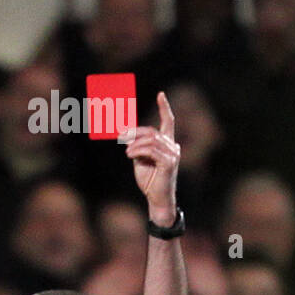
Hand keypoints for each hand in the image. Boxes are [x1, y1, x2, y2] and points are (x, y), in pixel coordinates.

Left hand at [126, 91, 180, 221]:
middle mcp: (173, 146)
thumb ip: (137, 148)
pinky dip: (138, 151)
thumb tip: (128, 137)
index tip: (161, 94)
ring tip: (126, 151)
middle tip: (121, 135)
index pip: (168, 122)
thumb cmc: (150, 181)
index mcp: (167, 144)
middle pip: (152, 132)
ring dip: (135, 144)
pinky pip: (152, 151)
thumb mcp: (140, 161)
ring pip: (151, 141)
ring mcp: (173, 154)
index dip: (164, 108)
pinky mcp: (169, 163)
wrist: (157, 200)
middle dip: (136, 132)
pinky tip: (129, 155)